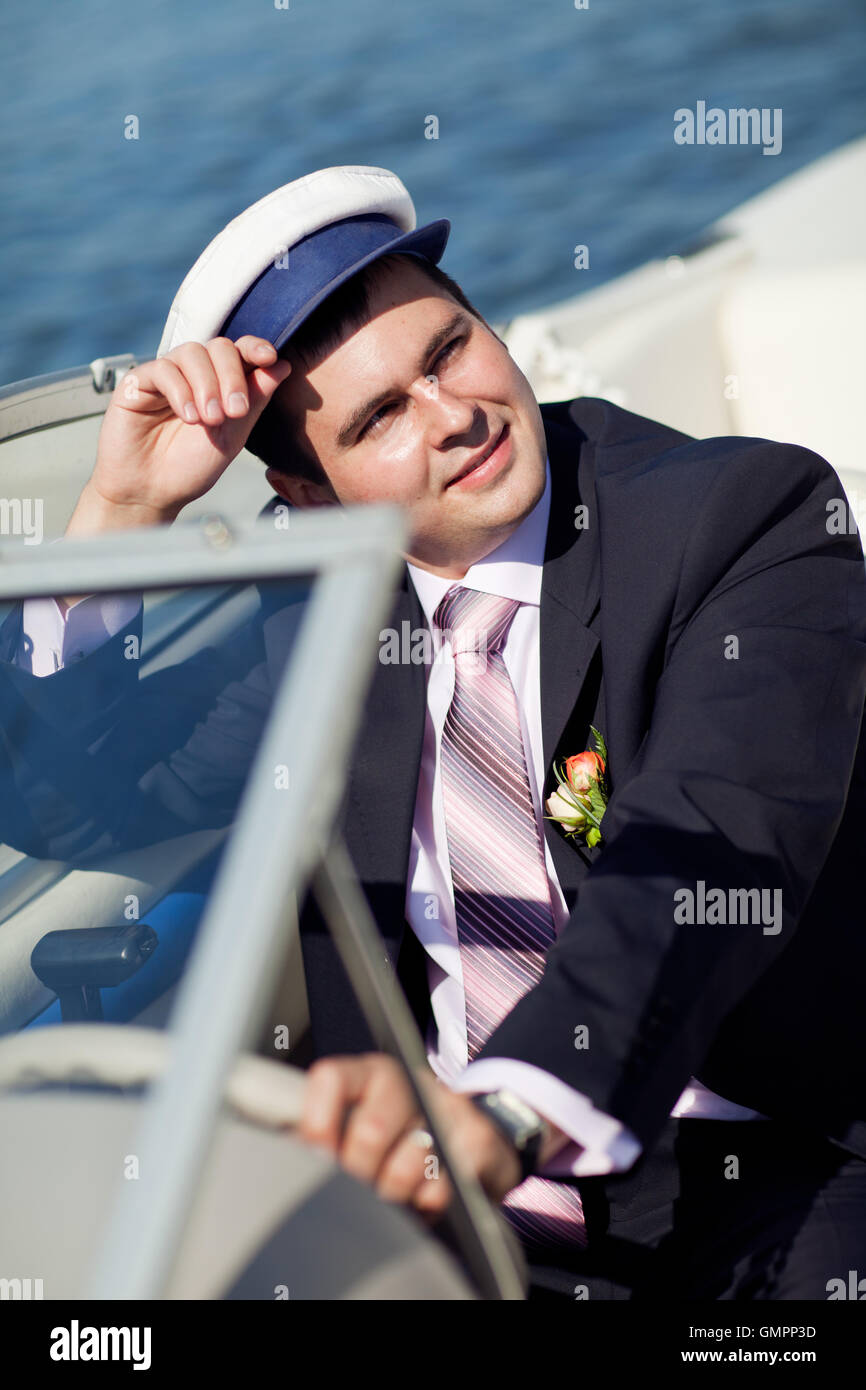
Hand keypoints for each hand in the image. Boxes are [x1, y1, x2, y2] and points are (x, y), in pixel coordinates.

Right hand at [67, 336, 292, 535]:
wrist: (152, 492)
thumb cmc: (190, 468)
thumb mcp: (232, 436)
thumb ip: (254, 401)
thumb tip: (283, 366)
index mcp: (220, 383)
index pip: (240, 352)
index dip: (255, 347)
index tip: (270, 358)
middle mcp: (194, 374)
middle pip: (219, 347)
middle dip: (233, 376)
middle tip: (235, 410)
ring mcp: (166, 375)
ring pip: (192, 352)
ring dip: (208, 384)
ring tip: (210, 420)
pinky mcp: (138, 382)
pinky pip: (163, 368)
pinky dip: (181, 391)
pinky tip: (189, 418)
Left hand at [298, 1053, 523, 1220]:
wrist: (469, 1145)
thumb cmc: (395, 1142)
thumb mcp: (353, 1128)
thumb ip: (319, 1135)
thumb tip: (283, 1156)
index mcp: (366, 1075)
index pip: (331, 1078)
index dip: (317, 1122)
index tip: (315, 1155)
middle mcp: (405, 1082)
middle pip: (370, 1131)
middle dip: (359, 1175)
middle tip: (357, 1187)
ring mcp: (445, 1105)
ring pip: (410, 1161)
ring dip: (395, 1194)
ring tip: (391, 1198)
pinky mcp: (477, 1138)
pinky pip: (445, 1184)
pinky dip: (428, 1204)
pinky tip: (423, 1199)